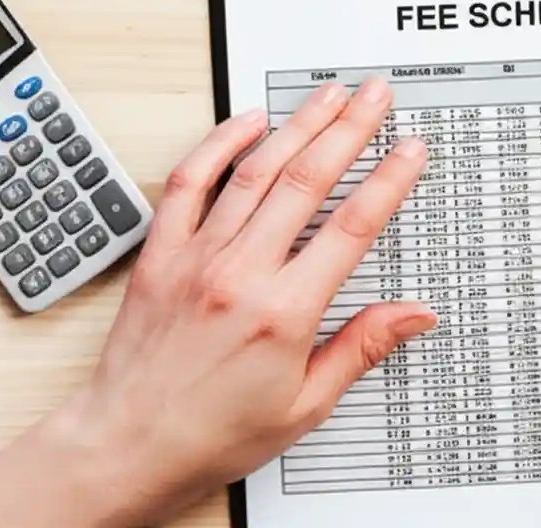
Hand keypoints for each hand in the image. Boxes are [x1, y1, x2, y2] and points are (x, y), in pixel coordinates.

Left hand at [0, 78, 434, 526]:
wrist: (126, 445)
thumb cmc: (211, 434)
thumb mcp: (305, 404)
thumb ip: (362, 347)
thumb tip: (414, 315)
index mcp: (283, 313)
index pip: (351, 227)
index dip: (387, 180)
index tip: (408, 151)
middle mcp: (239, 275)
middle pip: (307, 182)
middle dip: (349, 130)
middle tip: (375, 96)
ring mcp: (196, 257)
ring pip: (255, 172)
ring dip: (297, 126)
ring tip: (327, 95)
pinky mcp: (161, 254)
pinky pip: (189, 183)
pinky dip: (219, 145)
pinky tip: (248, 122)